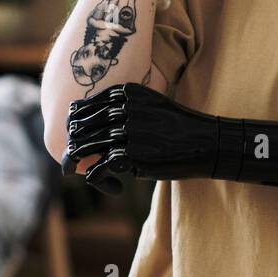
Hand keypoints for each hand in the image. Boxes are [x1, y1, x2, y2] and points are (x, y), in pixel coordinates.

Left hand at [61, 82, 219, 195]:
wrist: (206, 141)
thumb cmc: (177, 125)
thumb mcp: (149, 104)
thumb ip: (123, 107)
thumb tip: (91, 121)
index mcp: (125, 92)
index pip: (82, 107)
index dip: (73, 125)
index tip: (73, 139)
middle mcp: (122, 108)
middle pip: (79, 127)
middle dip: (71, 145)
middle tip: (71, 162)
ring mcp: (126, 130)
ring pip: (83, 147)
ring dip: (77, 163)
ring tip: (79, 172)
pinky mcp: (131, 154)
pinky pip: (99, 168)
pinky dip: (97, 178)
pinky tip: (110, 184)